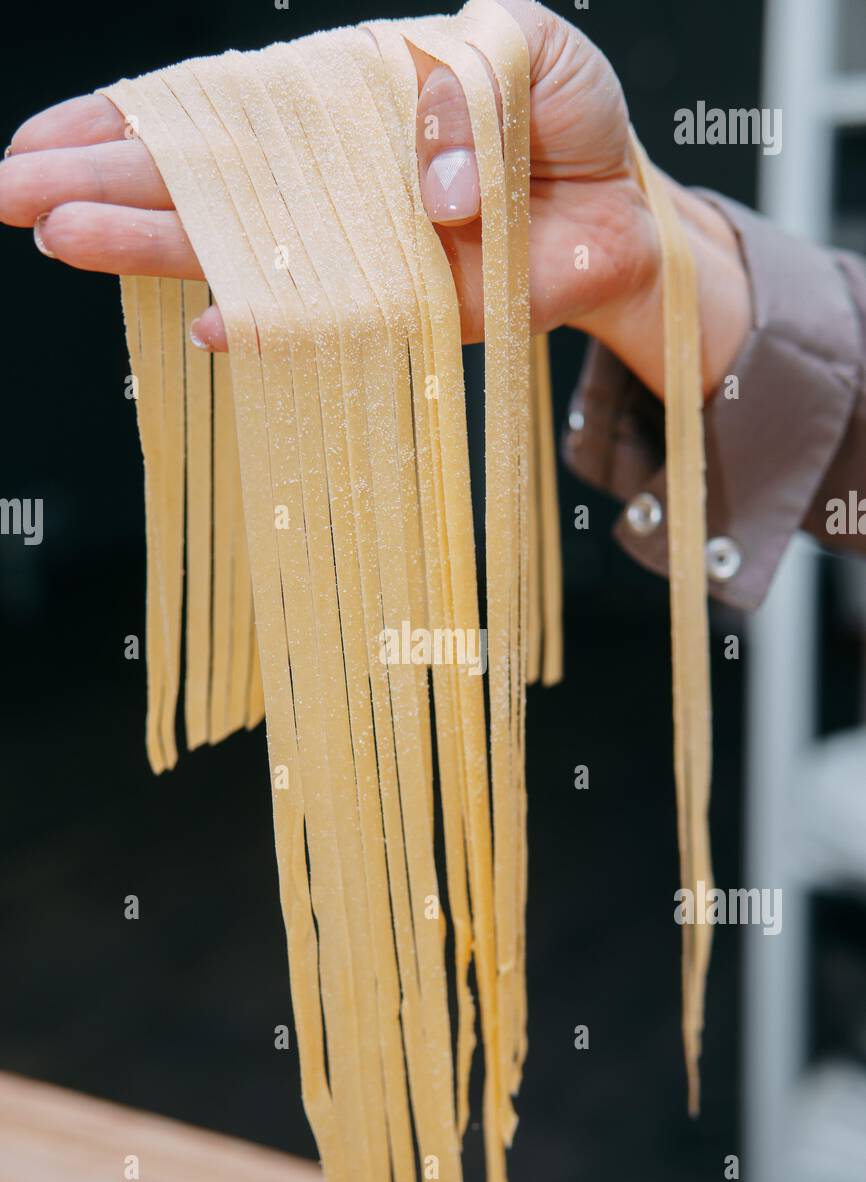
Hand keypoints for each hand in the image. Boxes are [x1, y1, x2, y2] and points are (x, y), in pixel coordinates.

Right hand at [0, 0, 748, 397]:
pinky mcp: (399, 310)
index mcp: (341, 100)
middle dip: (105, 179)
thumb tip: (429, 187)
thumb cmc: (566, 116)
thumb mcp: (526, 51)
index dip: (134, 118)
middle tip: (13, 193)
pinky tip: (208, 325)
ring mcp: (357, 248)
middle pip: (204, 178)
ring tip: (64, 238)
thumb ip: (467, 93)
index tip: (48, 134)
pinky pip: (323, 320)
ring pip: (241, 249)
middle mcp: (331, 178)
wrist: (624, 206)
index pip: (222, 105)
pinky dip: (272, 325)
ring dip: (152, 246)